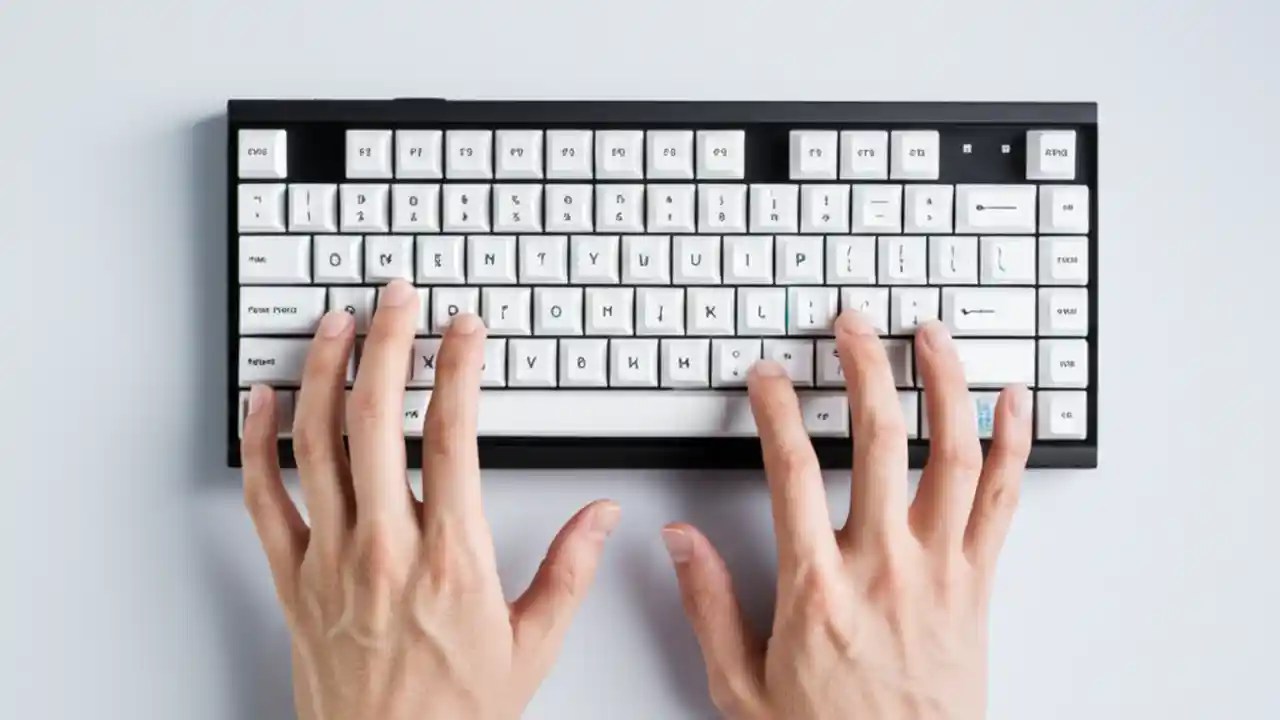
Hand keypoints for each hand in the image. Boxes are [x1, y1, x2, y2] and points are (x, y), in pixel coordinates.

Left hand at [241, 280, 619, 719]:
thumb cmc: (454, 715)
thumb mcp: (533, 646)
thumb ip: (569, 570)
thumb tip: (603, 514)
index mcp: (452, 559)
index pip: (454, 436)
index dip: (458, 368)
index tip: (464, 330)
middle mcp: (385, 549)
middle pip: (377, 419)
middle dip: (386, 343)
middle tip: (396, 299)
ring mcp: (331, 561)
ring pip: (317, 444)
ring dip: (324, 372)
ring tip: (335, 324)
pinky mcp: (292, 580)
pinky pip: (264, 498)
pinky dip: (259, 441)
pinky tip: (263, 399)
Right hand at [663, 312, 1030, 719]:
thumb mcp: (741, 687)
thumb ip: (707, 607)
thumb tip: (678, 542)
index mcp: (817, 588)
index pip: (791, 472)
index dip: (776, 411)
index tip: (768, 377)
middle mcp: (883, 567)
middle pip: (876, 441)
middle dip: (863, 367)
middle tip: (851, 325)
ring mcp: (939, 571)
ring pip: (950, 455)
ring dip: (943, 384)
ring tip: (931, 336)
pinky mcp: (977, 584)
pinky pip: (1002, 499)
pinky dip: (1011, 442)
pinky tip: (1011, 400)